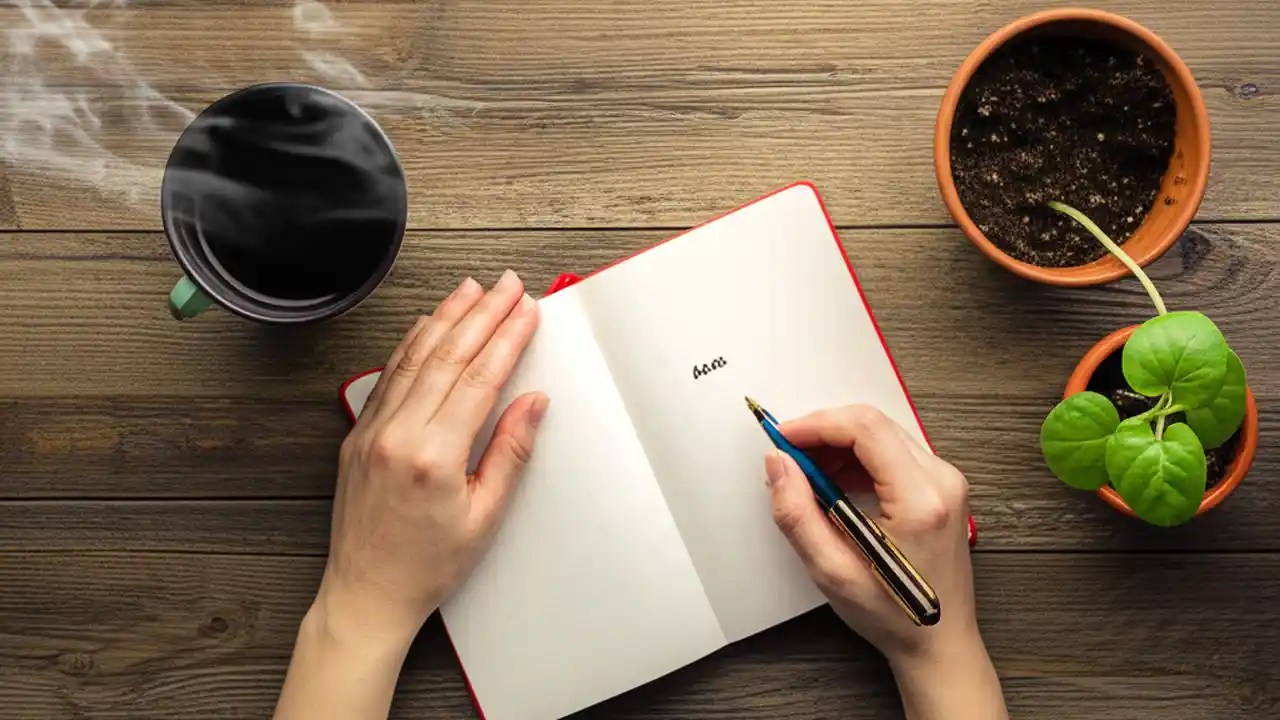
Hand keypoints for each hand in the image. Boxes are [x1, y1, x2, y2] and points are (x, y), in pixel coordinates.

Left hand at [317, 271, 547, 648]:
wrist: (366, 594)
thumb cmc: (426, 566)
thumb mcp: (484, 517)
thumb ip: (510, 453)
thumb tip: (532, 403)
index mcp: (434, 456)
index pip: (478, 378)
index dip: (506, 338)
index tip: (526, 311)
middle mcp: (397, 435)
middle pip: (447, 356)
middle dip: (482, 314)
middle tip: (507, 285)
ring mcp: (372, 431)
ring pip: (413, 357)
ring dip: (446, 317)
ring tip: (470, 288)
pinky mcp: (357, 435)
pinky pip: (388, 376)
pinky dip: (410, 343)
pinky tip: (427, 325)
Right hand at [765, 405, 1005, 718]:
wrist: (939, 643)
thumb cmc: (894, 615)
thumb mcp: (832, 571)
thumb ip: (798, 513)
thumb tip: (778, 464)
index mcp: (920, 500)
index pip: (866, 429)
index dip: (817, 424)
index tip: (783, 437)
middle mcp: (941, 482)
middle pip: (874, 424)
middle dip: (823, 432)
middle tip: (788, 456)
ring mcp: (946, 482)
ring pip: (882, 434)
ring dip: (838, 444)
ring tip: (806, 475)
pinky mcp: (941, 488)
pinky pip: (893, 452)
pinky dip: (857, 458)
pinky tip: (833, 482)